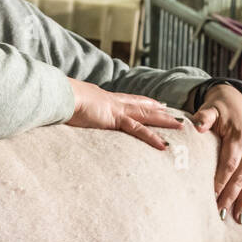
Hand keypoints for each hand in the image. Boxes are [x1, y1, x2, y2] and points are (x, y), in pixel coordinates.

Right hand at [67, 79, 184, 150]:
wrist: (61, 96)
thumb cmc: (61, 100)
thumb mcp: (71, 105)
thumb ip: (75, 110)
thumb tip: (69, 113)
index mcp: (104, 99)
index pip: (129, 100)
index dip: (144, 101)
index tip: (156, 102)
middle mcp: (114, 102)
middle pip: (143, 106)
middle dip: (160, 110)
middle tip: (175, 114)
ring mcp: (117, 110)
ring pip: (147, 116)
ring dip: (165, 121)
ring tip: (180, 127)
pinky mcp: (115, 119)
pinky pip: (138, 130)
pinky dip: (152, 138)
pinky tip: (163, 145)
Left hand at [190, 84, 241, 220]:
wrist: (238, 101)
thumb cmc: (220, 107)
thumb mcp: (212, 108)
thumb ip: (205, 117)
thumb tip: (198, 126)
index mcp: (239, 138)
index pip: (229, 164)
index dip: (221, 181)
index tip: (212, 197)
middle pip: (241, 177)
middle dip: (231, 196)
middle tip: (221, 213)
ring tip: (240, 220)